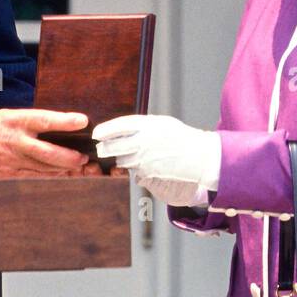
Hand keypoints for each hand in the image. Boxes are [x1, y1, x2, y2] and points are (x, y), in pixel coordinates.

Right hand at [0, 108, 90, 179]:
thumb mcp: (5, 115)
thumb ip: (28, 122)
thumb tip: (55, 126)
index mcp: (13, 121)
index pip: (44, 120)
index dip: (65, 121)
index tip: (83, 121)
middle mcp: (13, 141)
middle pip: (49, 152)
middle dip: (71, 157)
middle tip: (83, 156)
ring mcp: (10, 161)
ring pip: (44, 169)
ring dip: (63, 168)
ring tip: (74, 165)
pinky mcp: (5, 176)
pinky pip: (32, 178)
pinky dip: (48, 177)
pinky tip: (57, 174)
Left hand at [91, 115, 220, 205]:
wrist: (199, 157)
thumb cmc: (182, 138)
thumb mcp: (162, 123)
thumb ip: (143, 125)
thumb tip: (123, 129)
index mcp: (147, 125)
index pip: (118, 126)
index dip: (104, 130)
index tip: (96, 134)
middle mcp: (142, 141)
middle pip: (113, 146)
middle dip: (104, 148)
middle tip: (101, 148)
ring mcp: (144, 158)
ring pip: (121, 160)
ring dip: (121, 159)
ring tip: (130, 155)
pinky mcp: (148, 172)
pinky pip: (134, 171)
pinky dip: (135, 168)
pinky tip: (144, 164)